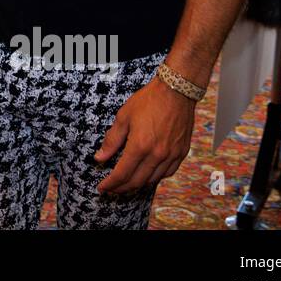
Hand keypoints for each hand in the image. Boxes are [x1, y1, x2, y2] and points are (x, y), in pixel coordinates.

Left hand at [94, 75, 195, 194]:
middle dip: (121, 188)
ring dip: (137, 185)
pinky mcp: (181, 153)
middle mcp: (157, 155)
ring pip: (152, 180)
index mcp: (140, 146)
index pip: (122, 174)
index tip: (102, 188)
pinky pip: (167, 173)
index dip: (110, 184)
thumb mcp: (124, 117)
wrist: (177, 91)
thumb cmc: (149, 101)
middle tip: (111, 189)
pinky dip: (154, 178)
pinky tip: (146, 175)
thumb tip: (100, 158)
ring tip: (126, 184)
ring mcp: (171, 155)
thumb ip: (112, 140)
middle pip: (136, 182)